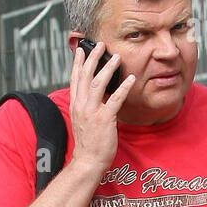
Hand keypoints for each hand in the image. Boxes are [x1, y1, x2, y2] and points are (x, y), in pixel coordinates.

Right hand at [68, 40, 135, 174]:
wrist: (87, 161)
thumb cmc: (88, 144)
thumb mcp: (83, 121)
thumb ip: (87, 106)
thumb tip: (96, 96)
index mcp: (76, 105)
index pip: (75, 79)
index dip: (78, 63)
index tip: (81, 49)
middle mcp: (81, 106)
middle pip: (85, 76)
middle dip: (93, 58)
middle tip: (101, 45)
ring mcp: (92, 112)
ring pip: (98, 83)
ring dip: (108, 68)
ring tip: (116, 57)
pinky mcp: (104, 119)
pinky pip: (115, 99)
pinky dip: (124, 87)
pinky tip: (131, 79)